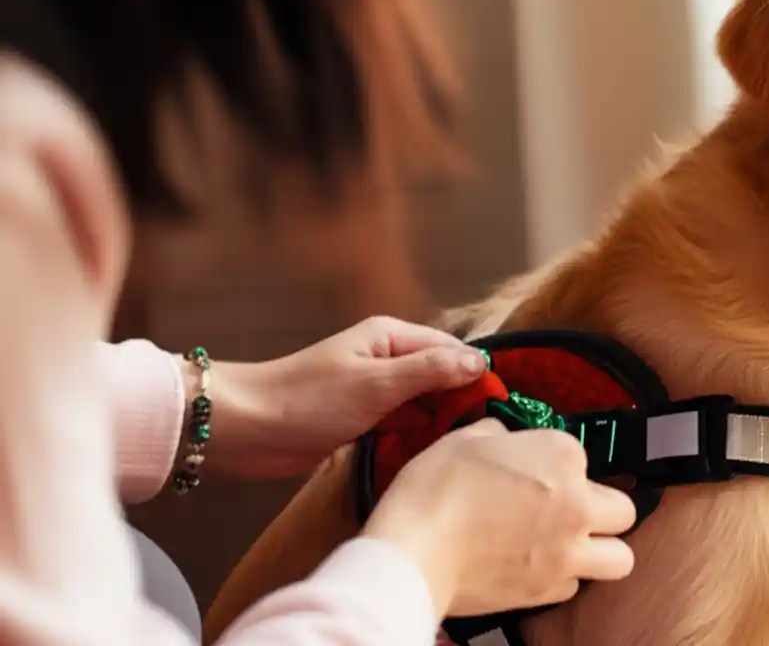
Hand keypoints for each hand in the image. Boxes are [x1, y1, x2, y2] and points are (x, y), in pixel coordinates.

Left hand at [193, 317, 486, 479]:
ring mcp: (373, 389)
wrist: (244, 429)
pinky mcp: (360, 418)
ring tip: (454, 451)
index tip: (496, 409)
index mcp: (390, 337)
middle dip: (458, 404)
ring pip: (422, 404)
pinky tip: (425, 458)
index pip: (452, 350)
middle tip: (476, 438)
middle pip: (441, 377)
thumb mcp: (377, 383)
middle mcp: (385, 359)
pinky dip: (414, 439)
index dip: (475, 376)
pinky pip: (401, 425)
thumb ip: (431, 371)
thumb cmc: (306, 399)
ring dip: (436, 425)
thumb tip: (480, 362)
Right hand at [363, 419, 636, 616]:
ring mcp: (567, 552)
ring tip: (572, 544)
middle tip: (573, 508)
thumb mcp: (464, 439)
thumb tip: (501, 438)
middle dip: (603, 508)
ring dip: (601, 550)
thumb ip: (497, 435)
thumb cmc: (434, 490)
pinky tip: (535, 565)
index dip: (557, 461)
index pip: (582, 454)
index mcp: (561, 456)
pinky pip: (574, 586)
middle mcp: (576, 504)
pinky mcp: (548, 590)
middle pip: (623, 511)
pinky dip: (561, 577)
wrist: (413, 552)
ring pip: (620, 558)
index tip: (535, 467)